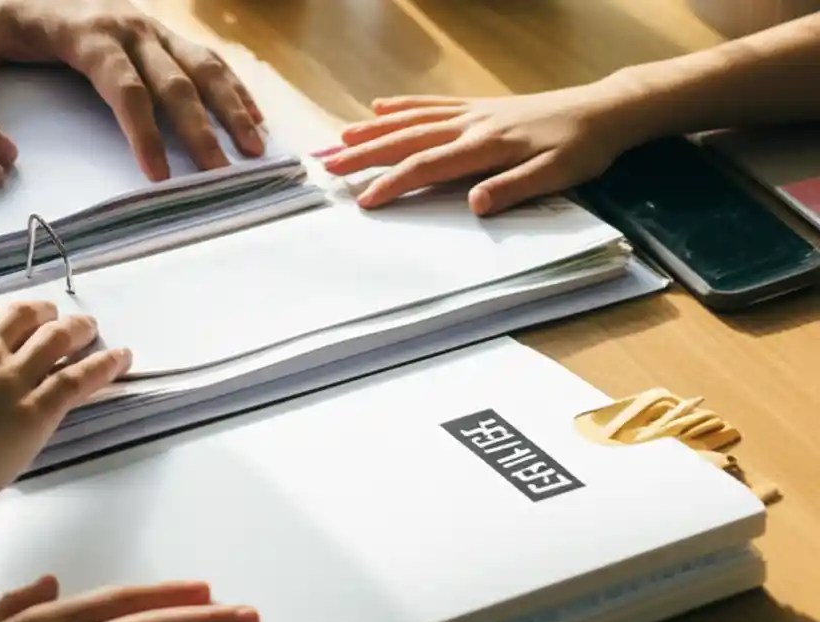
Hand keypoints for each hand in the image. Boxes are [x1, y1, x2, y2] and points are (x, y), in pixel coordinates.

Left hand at [0, 0, 264, 180]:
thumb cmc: (15, 4)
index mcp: (91, 34)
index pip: (125, 88)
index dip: (143, 131)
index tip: (158, 173)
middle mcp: (132, 29)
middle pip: (175, 84)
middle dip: (200, 131)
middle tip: (219, 174)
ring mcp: (155, 30)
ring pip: (203, 68)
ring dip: (232, 108)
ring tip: (255, 147)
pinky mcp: (166, 34)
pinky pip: (209, 59)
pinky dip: (235, 89)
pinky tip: (254, 119)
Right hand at [0, 301, 131, 514]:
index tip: (1, 317)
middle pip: (20, 318)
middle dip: (39, 313)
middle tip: (53, 314)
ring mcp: (11, 380)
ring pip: (55, 341)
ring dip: (75, 329)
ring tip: (90, 325)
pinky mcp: (37, 411)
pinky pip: (80, 378)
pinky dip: (104, 363)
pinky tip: (121, 356)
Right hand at [323, 81, 642, 214]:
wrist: (605, 110)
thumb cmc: (583, 148)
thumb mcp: (558, 175)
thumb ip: (514, 188)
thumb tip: (474, 204)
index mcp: (486, 146)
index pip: (429, 166)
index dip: (394, 184)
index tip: (365, 200)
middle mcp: (471, 124)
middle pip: (408, 139)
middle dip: (366, 154)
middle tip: (329, 167)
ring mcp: (472, 112)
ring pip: (413, 120)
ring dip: (374, 130)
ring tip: (340, 140)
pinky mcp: (479, 107)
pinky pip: (433, 104)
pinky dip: (404, 105)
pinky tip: (380, 107)